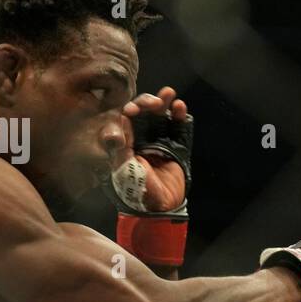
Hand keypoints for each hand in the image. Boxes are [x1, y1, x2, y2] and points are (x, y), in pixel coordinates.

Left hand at [106, 87, 193, 267]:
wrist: (160, 208)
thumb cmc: (137, 191)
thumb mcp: (123, 169)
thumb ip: (121, 147)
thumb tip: (120, 122)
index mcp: (127, 143)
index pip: (126, 120)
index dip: (130, 111)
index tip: (133, 110)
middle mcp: (143, 139)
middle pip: (145, 114)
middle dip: (147, 103)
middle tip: (154, 103)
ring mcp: (160, 143)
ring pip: (162, 117)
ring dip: (164, 103)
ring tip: (169, 93)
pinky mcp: (177, 148)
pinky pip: (179, 129)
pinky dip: (180, 117)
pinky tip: (180, 107)